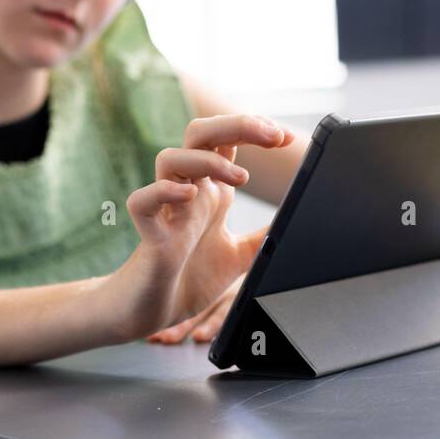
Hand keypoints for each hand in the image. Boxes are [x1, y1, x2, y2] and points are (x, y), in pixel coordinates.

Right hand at [123, 115, 291, 338]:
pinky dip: (162, 192)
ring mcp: (166, 211)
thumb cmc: (190, 278)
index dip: (256, 129)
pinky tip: (187, 195)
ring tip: (240, 179)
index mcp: (211, 191)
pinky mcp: (149, 235)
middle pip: (201, 134)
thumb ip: (265, 236)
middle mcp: (188, 192)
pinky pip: (142, 202)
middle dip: (237, 126)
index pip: (228, 140)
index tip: (288, 138)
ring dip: (207, 159)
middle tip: (272, 136)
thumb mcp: (241, 255)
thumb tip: (296, 221)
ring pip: (170, 158)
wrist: (155, 312)